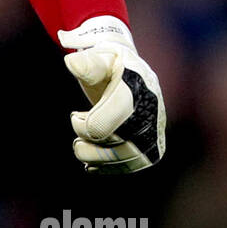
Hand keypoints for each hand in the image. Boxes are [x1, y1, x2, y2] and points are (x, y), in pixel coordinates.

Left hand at [57, 16, 165, 174]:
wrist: (134, 77)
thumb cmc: (111, 67)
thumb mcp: (100, 59)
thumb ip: (87, 64)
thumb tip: (71, 62)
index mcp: (137, 86)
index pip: (108, 119)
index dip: (85, 125)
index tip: (75, 116)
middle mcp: (152, 109)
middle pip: (118, 140)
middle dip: (89, 142)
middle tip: (77, 137)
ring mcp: (155, 130)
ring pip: (127, 157)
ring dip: (97, 158)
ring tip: (81, 149)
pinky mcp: (154, 147)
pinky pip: (135, 165)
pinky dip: (110, 168)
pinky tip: (93, 165)